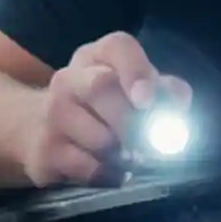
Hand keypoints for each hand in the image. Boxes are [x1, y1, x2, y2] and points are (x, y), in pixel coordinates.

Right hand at [21, 31, 191, 187]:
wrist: (43, 131)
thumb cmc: (105, 107)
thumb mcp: (136, 91)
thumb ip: (165, 92)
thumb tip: (177, 104)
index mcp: (98, 57)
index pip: (118, 47)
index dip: (136, 71)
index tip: (146, 100)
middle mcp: (70, 78)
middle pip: (101, 88)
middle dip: (133, 121)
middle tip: (152, 144)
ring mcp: (51, 114)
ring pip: (96, 136)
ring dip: (123, 153)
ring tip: (132, 158)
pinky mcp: (44, 151)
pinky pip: (86, 167)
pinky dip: (109, 175)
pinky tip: (114, 172)